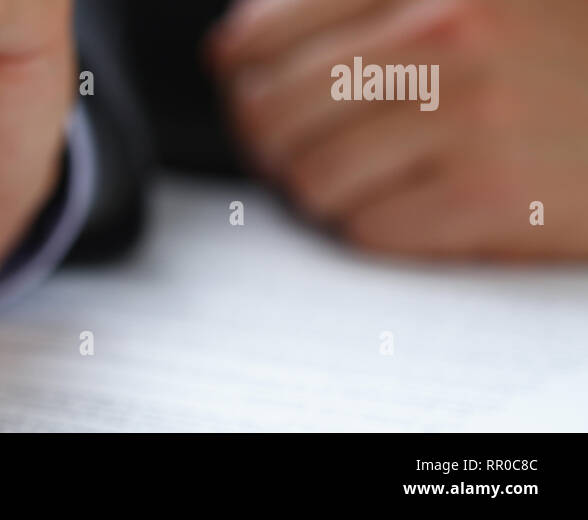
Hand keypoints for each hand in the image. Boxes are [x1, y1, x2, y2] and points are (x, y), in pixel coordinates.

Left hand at [212, 0, 587, 258]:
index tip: (239, 82)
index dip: (237, 68)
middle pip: (272, 111)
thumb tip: (233, 47)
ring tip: (352, 176)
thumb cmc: (559, 51)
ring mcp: (470, 115)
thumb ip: (363, 3)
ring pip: (309, 177)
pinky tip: (412, 202)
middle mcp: (445, 33)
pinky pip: (367, 228)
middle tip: (284, 148)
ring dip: (318, 188)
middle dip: (265, 140)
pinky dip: (376, 224)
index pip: (264, 32)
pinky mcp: (492, 194)